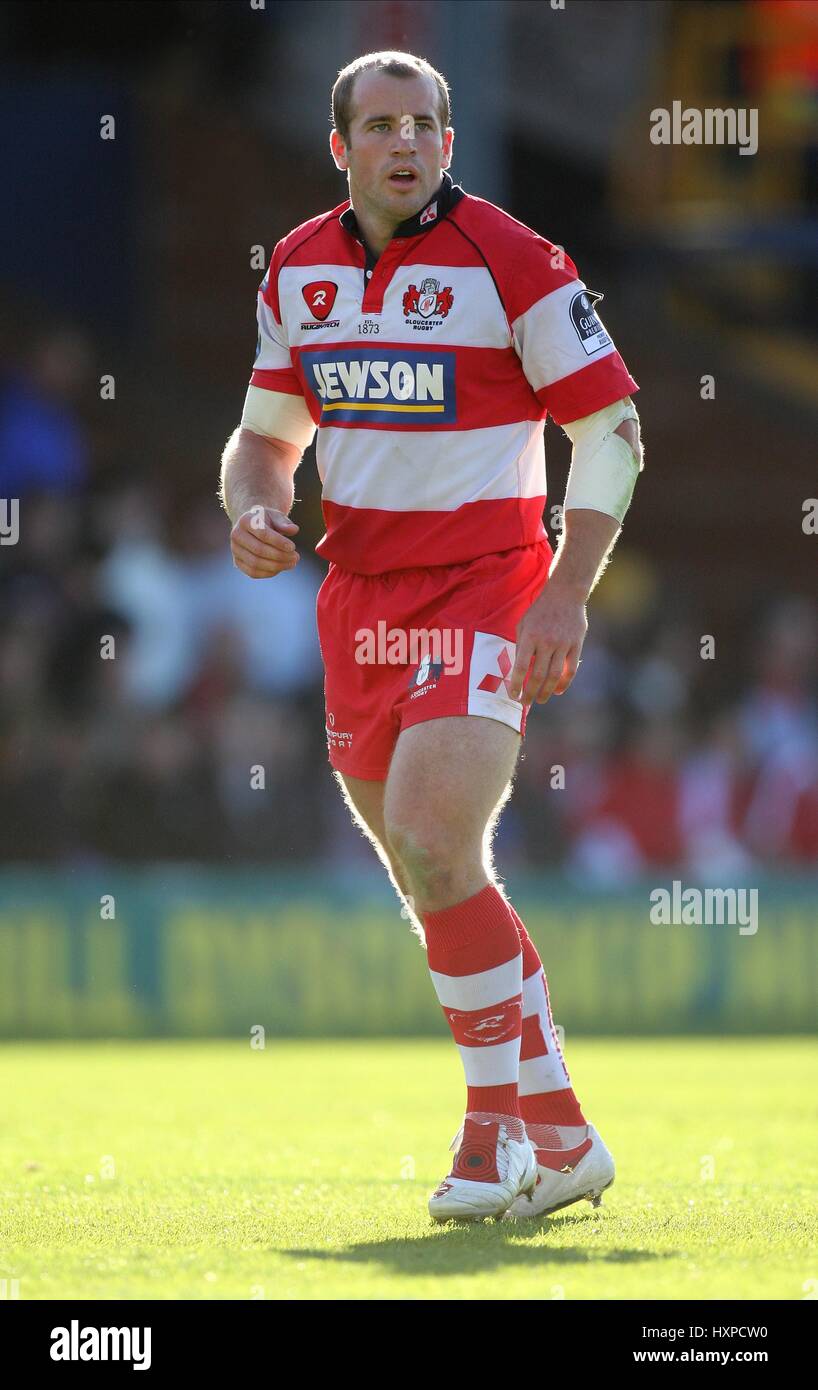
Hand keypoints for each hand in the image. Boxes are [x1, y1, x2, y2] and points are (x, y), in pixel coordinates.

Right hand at [230, 507, 299, 578]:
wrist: (251, 527)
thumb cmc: (266, 521)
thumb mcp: (276, 516)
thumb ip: (284, 523)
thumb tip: (294, 529)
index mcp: (246, 520)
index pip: (262, 533)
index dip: (278, 542)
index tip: (293, 547)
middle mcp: (236, 535)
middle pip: (259, 550)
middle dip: (280, 556)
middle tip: (296, 557)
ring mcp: (235, 550)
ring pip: (255, 563)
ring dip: (276, 566)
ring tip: (292, 563)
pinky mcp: (238, 562)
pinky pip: (253, 572)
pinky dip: (269, 572)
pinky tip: (281, 567)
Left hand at [507, 580, 587, 704]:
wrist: (565, 594)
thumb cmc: (539, 611)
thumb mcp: (523, 624)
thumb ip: (520, 646)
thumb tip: (517, 671)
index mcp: (530, 636)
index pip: (520, 667)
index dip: (516, 684)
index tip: (513, 695)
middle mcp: (546, 642)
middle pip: (537, 675)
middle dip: (530, 693)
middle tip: (525, 702)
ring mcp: (563, 644)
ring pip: (554, 676)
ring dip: (546, 692)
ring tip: (541, 700)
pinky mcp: (576, 645)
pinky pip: (570, 669)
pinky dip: (564, 683)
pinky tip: (557, 690)